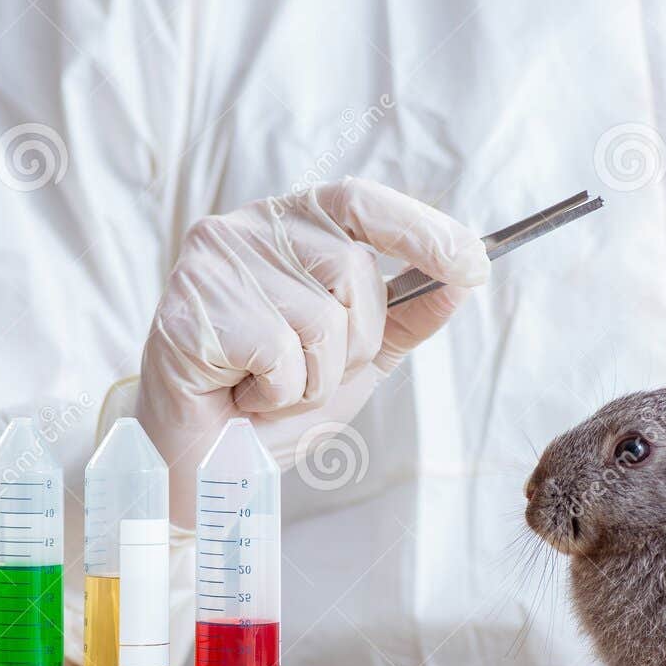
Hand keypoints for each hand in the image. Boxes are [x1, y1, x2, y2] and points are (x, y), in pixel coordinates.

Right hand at [138, 177, 488, 522]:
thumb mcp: (358, 357)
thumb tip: (465, 278)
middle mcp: (248, 229)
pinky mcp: (190, 310)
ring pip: (320, 319)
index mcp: (289, 226)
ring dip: (313, 377)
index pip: (361, 202)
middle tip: (306, 373)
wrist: (205, 464)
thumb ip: (407, 315)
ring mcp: (213, 264)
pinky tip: (241, 395)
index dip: (422, 229)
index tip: (475, 265)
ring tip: (268, 388)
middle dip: (354, 341)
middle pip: (351, 269)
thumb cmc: (272, 402)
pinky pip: (281, 356)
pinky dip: (276, 395)